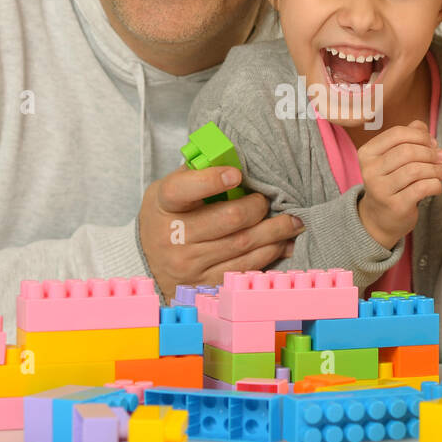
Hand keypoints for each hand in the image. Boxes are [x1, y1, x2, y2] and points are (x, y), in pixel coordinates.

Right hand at [138, 164, 304, 297]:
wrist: (149, 262)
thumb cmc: (168, 217)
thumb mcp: (170, 190)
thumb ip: (197, 173)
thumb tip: (234, 157)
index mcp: (164, 205)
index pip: (183, 189)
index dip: (211, 180)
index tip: (236, 174)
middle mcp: (173, 237)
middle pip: (228, 219)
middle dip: (258, 207)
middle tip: (268, 201)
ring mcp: (189, 264)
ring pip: (243, 244)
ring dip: (274, 232)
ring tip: (292, 222)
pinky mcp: (206, 283)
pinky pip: (245, 267)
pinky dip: (270, 253)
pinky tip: (281, 243)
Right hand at [357, 120, 441, 248]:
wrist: (380, 218)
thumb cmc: (391, 182)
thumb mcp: (393, 158)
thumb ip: (407, 137)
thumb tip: (422, 126)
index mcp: (367, 153)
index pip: (397, 134)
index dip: (420, 135)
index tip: (433, 143)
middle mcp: (369, 171)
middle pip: (407, 151)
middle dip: (430, 153)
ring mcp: (380, 190)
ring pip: (415, 170)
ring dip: (436, 169)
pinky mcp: (395, 206)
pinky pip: (422, 188)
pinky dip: (436, 184)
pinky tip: (437, 186)